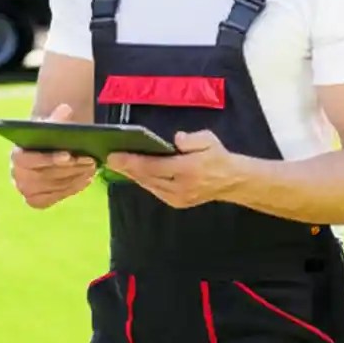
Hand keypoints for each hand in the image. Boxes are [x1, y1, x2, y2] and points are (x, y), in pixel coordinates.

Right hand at [10, 103, 97, 208]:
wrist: (44, 152)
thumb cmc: (47, 138)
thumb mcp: (51, 125)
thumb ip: (57, 118)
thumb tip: (66, 109)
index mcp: (16, 155)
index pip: (26, 160)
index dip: (47, 159)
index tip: (68, 155)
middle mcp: (17, 176)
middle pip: (44, 176)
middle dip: (70, 168)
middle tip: (90, 161)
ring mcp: (27, 191)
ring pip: (54, 186)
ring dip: (75, 176)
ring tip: (92, 167)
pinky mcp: (37, 201)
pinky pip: (57, 196)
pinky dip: (73, 187)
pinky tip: (86, 178)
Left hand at [107, 130, 241, 208]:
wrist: (232, 181)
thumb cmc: (218, 157)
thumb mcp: (208, 140)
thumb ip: (192, 139)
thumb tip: (176, 140)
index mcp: (188, 169)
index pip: (153, 166)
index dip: (131, 161)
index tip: (114, 156)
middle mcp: (180, 186)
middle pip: (147, 177)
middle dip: (127, 168)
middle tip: (110, 159)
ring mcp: (177, 198)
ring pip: (149, 185)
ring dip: (132, 175)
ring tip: (118, 164)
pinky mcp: (176, 203)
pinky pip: (154, 190)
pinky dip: (143, 181)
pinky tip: (134, 173)